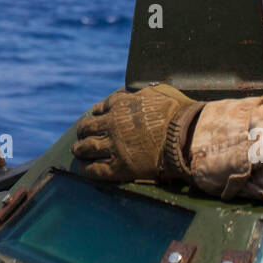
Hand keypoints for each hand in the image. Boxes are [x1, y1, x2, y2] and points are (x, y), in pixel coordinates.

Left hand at [72, 84, 203, 182]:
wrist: (185, 135)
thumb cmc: (178, 112)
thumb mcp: (159, 92)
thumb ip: (145, 92)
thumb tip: (142, 92)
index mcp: (121, 105)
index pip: (100, 108)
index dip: (96, 114)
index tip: (95, 117)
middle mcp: (112, 124)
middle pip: (88, 127)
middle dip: (83, 131)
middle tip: (81, 136)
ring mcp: (114, 146)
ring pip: (86, 148)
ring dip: (79, 149)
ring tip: (77, 151)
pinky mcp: (119, 167)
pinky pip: (94, 169)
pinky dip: (85, 169)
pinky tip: (82, 169)